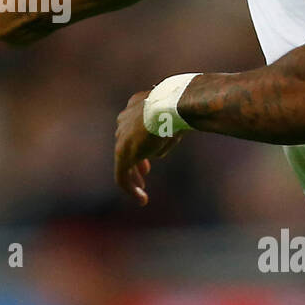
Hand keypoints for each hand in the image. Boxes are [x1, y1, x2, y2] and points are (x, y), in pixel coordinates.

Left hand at [114, 90, 183, 205]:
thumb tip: (160, 151)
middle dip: (136, 159)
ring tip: (140, 190)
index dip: (143, 142)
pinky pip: (122, 176)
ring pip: (123, 162)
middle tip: (145, 172)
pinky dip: (130, 189)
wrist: (172, 104)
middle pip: (126, 142)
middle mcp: (125, 119)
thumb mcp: (175, 116)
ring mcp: (122, 137)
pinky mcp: (123, 154)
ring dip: (132, 178)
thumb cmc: (182, 107)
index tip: (153, 154)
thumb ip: (166, 131)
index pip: (134, 126)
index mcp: (136, 105)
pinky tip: (142, 199)